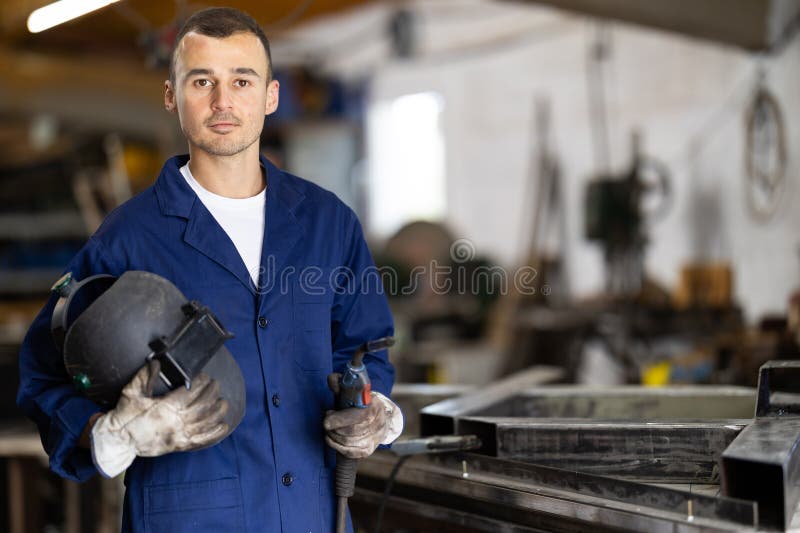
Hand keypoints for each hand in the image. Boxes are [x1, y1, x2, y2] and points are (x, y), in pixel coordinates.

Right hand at [91, 359, 228, 477]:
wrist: (118, 440)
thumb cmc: (124, 416)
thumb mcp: (131, 392)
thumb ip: (144, 376)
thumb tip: (156, 362)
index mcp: (164, 408)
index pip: (190, 393)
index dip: (200, 383)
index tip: (205, 377)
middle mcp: (175, 422)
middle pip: (202, 407)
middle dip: (212, 394)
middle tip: (216, 385)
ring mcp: (178, 436)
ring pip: (205, 423)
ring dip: (217, 412)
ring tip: (224, 403)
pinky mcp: (179, 446)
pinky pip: (201, 441)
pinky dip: (214, 434)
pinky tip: (223, 426)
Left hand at [324, 388, 402, 458]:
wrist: (378, 418)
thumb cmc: (360, 404)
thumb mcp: (352, 391)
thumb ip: (340, 384)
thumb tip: (331, 379)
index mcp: (375, 406)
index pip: (359, 416)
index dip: (340, 419)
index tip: (327, 417)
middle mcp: (378, 424)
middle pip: (351, 431)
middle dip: (334, 427)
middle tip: (327, 421)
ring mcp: (374, 439)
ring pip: (348, 442)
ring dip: (333, 436)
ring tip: (329, 428)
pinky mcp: (368, 450)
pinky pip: (349, 452)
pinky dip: (336, 445)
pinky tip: (331, 438)